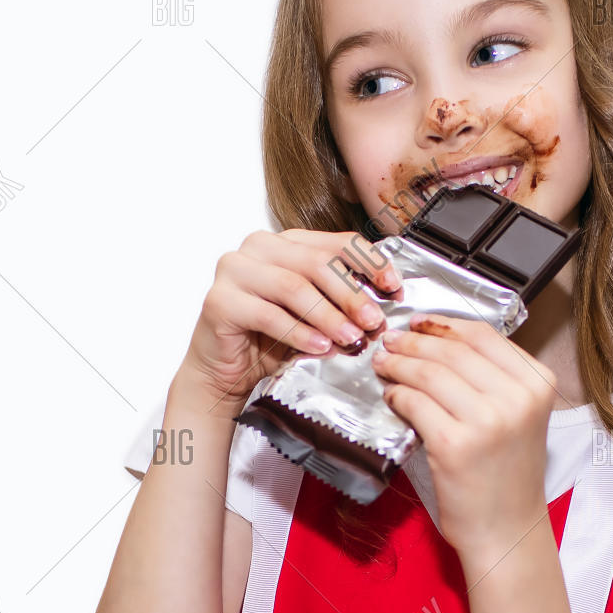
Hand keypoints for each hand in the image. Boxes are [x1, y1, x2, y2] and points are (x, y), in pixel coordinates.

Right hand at [179, 228, 402, 418]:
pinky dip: (299, 333)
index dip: (370, 264)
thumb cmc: (269, 340)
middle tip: (372, 321)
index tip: (393, 288)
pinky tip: (320, 348)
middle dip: (351, 295)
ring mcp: (235, 270)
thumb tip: (379, 308)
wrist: (226, 371)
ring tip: (350, 338)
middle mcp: (259, 247)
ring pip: (293, 286)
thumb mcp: (314, 316)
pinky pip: (268, 315)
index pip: (337, 242)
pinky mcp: (220, 300)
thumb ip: (340, 303)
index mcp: (287, 242)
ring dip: (327, 316)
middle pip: (316, 263)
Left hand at [371, 314, 557, 559]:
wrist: (506, 528)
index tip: (419, 323)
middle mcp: (518, 399)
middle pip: (453, 350)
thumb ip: (494, 378)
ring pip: (431, 373)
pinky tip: (391, 395)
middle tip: (390, 342)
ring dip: (400, 364)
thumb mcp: (520, 416)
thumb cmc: (507, 475)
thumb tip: (439, 340)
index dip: (443, 324)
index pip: (484, 335)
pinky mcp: (454, 445)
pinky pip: (415, 403)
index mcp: (538, 384)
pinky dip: (397, 394)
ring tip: (383, 364)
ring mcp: (487, 422)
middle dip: (414, 341)